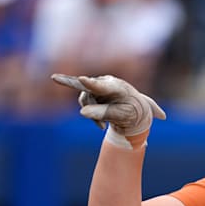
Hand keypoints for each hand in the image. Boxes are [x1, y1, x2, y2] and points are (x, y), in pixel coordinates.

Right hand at [50, 74, 165, 134]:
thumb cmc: (133, 112)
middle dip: (86, 103)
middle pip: (88, 93)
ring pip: (84, 99)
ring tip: (102, 126)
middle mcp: (106, 82)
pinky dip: (90, 113)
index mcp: (118, 88)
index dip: (91, 84)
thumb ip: (104, 114)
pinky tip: (101, 123)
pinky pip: (84, 101)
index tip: (82, 80)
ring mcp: (99, 84)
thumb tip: (82, 112)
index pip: (102, 87)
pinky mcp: (94, 89)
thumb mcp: (122, 117)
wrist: (137, 109)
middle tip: (66, 90)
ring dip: (91, 113)